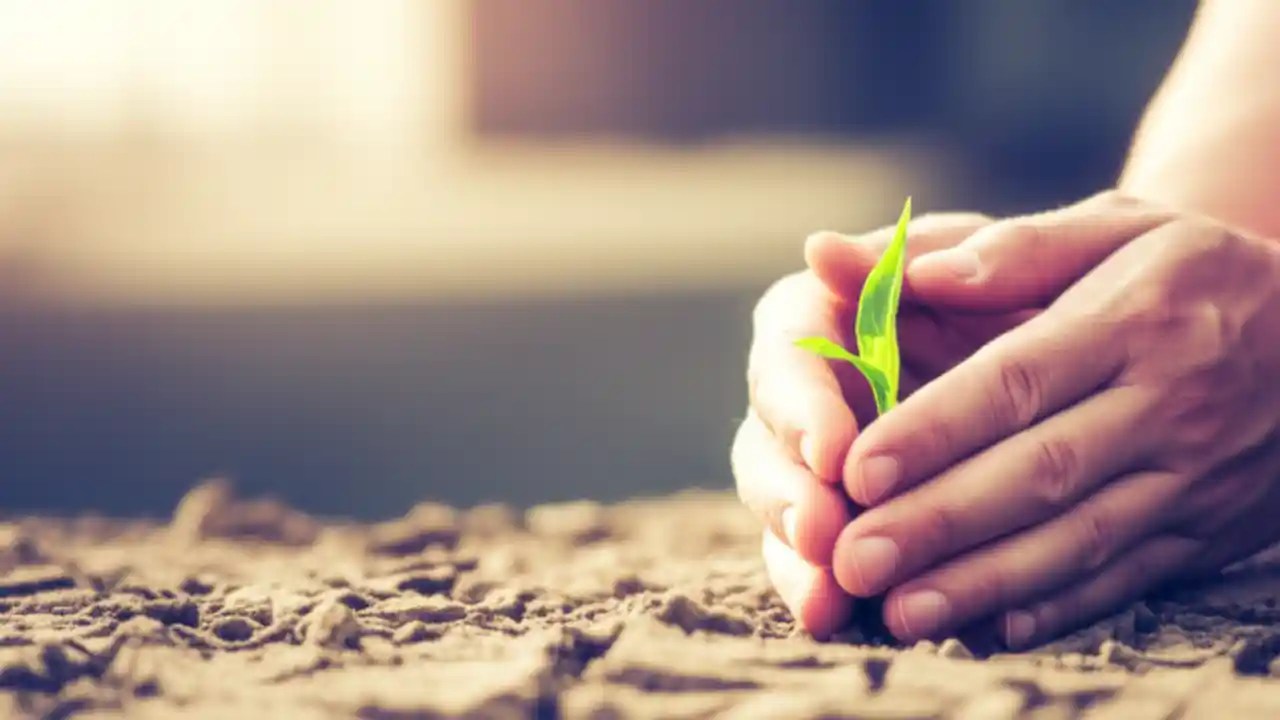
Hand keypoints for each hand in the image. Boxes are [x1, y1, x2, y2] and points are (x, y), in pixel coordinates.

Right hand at [732, 212, 1040, 637]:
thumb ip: (926, 253)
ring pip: (780, 504)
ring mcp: (822, 459)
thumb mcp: (1005, 259)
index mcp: (832, 311)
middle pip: (767, 436)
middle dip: (789, 491)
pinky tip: (835, 616)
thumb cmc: (1045, 292)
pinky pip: (813, 556)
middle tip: (824, 534)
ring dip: (796, 551)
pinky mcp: (844, 515)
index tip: (833, 449)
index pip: (788, 346)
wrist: (1098, 353)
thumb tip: (819, 248)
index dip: (800, 402)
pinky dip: (817, 586)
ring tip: (826, 595)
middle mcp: (813, 387)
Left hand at [830, 191, 1279, 646]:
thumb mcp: (1123, 226)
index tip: (858, 468)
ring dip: (984, 582)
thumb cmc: (1190, 273)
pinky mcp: (1204, 531)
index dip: (935, 429)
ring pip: (1078, 540)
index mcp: (1133, 319)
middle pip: (1040, 472)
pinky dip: (1060, 607)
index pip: (1018, 381)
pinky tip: (993, 627)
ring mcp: (1191, 477)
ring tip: (900, 611)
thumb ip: (1015, 249)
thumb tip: (912, 272)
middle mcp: (1166, 404)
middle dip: (940, 522)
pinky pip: (1128, 577)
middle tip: (853, 558)